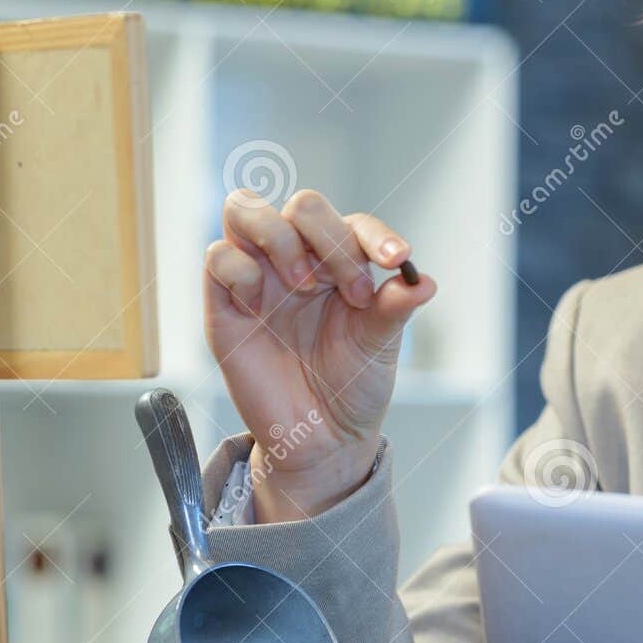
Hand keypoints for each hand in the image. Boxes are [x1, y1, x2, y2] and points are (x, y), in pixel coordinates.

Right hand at [203, 188, 436, 520]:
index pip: (354, 224)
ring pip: (246, 209)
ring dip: (281, 238)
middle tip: (350, 292)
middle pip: (304, 205)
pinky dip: (241, 271)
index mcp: (341, 263)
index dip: (376, 235)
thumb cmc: (351, 385)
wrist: (319, 437)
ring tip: (305, 287)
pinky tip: (261, 308)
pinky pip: (217, 257)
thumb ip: (396, 308)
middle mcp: (298, 259)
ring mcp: (259, 277)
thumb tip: (424, 282)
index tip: (397, 260)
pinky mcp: (224, 303)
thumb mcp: (379, 346)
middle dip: (331, 240)